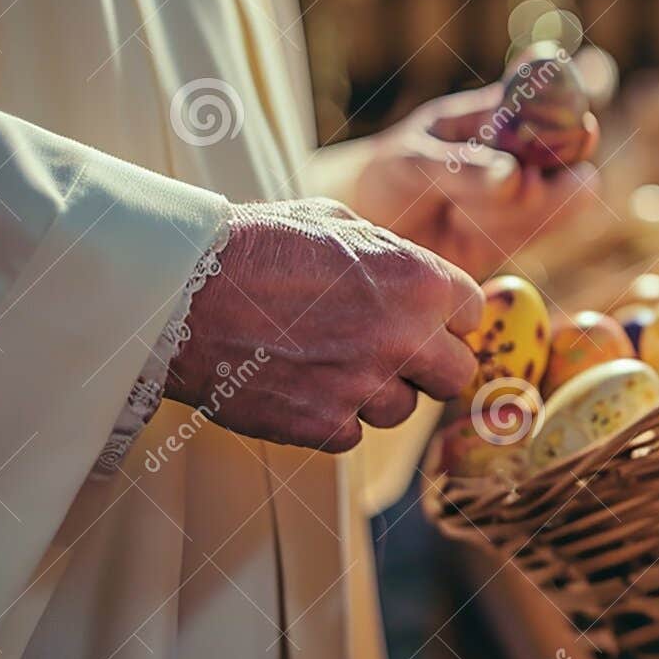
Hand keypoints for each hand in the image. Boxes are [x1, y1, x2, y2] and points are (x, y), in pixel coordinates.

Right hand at [165, 199, 482, 451]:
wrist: (185, 289)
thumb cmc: (258, 245)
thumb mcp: (338, 223)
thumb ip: (393, 256)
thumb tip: (421, 278)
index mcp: (419, 281)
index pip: (472, 315)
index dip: (448, 318)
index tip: (427, 321)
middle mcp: (404, 338)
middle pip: (457, 376)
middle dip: (431, 367)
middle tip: (396, 355)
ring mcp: (364, 387)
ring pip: (402, 411)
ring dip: (376, 394)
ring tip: (328, 361)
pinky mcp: (323, 426)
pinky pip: (352, 435)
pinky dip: (331, 417)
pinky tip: (300, 383)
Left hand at [351, 85, 599, 279]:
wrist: (375, 227)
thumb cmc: (389, 176)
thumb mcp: (413, 162)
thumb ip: (463, 168)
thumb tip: (515, 176)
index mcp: (503, 110)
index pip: (559, 95)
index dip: (576, 109)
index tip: (582, 128)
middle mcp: (526, 147)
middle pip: (575, 158)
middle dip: (547, 181)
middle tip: (515, 184)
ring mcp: (528, 191)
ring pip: (556, 204)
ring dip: (508, 212)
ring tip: (455, 211)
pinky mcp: (521, 234)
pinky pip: (536, 236)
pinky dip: (502, 235)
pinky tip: (463, 228)